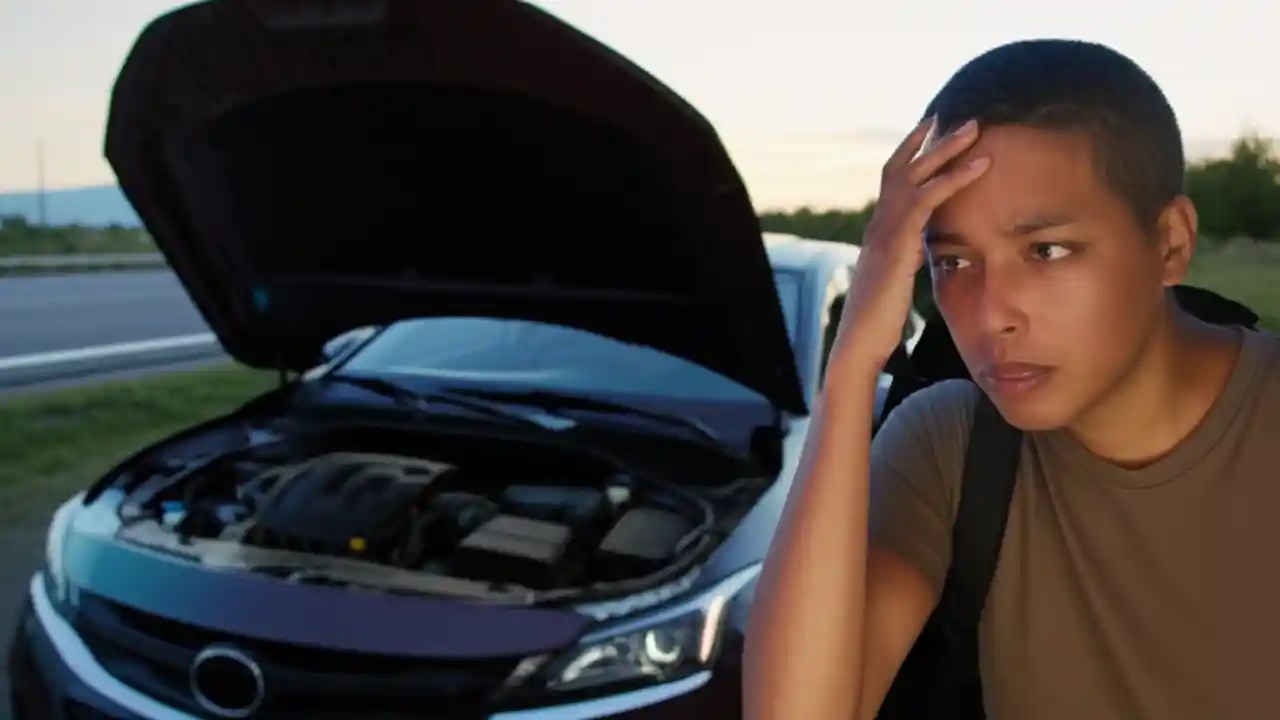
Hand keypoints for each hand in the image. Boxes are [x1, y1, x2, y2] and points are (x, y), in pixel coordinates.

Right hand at [831, 115, 989, 371]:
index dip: (910, 154)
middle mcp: (878, 224)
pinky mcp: (898, 243)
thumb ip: (906, 263)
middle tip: (958, 118)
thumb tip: (919, 258)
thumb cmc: (878, 323)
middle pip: (902, 168)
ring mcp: (885, 231)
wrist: (859, 342)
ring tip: (975, 129)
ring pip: (916, 176)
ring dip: (947, 149)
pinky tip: (980, 167)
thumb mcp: (895, 286)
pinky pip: (929, 200)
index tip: (929, 131)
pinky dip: (955, 179)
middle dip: (930, 141)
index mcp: (879, 233)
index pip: (892, 181)